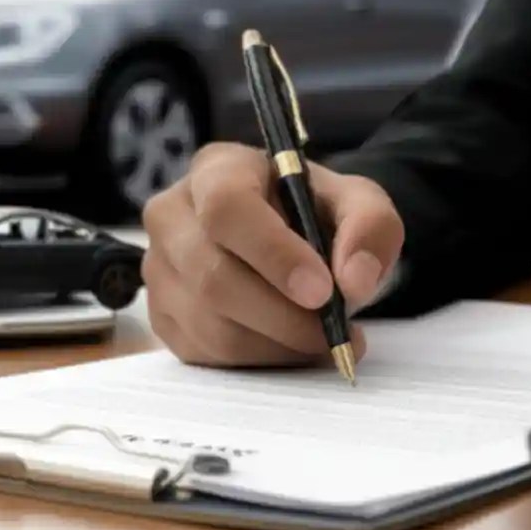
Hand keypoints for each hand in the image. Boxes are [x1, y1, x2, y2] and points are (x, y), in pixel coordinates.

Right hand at [142, 142, 403, 366]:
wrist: (294, 240)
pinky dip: (261, 360)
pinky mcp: (163, 316)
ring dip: (279, 345)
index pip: (226, 207)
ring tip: (324, 340)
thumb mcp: (360, 205)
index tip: (322, 291)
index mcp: (216, 169)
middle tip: (335, 332)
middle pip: (214, 276)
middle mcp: (172, 215)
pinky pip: (208, 354)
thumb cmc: (317, 214)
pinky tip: (292, 345)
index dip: (273, 254)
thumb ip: (370, 229)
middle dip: (284, 317)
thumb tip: (354, 281)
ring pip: (212, 325)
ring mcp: (160, 269)